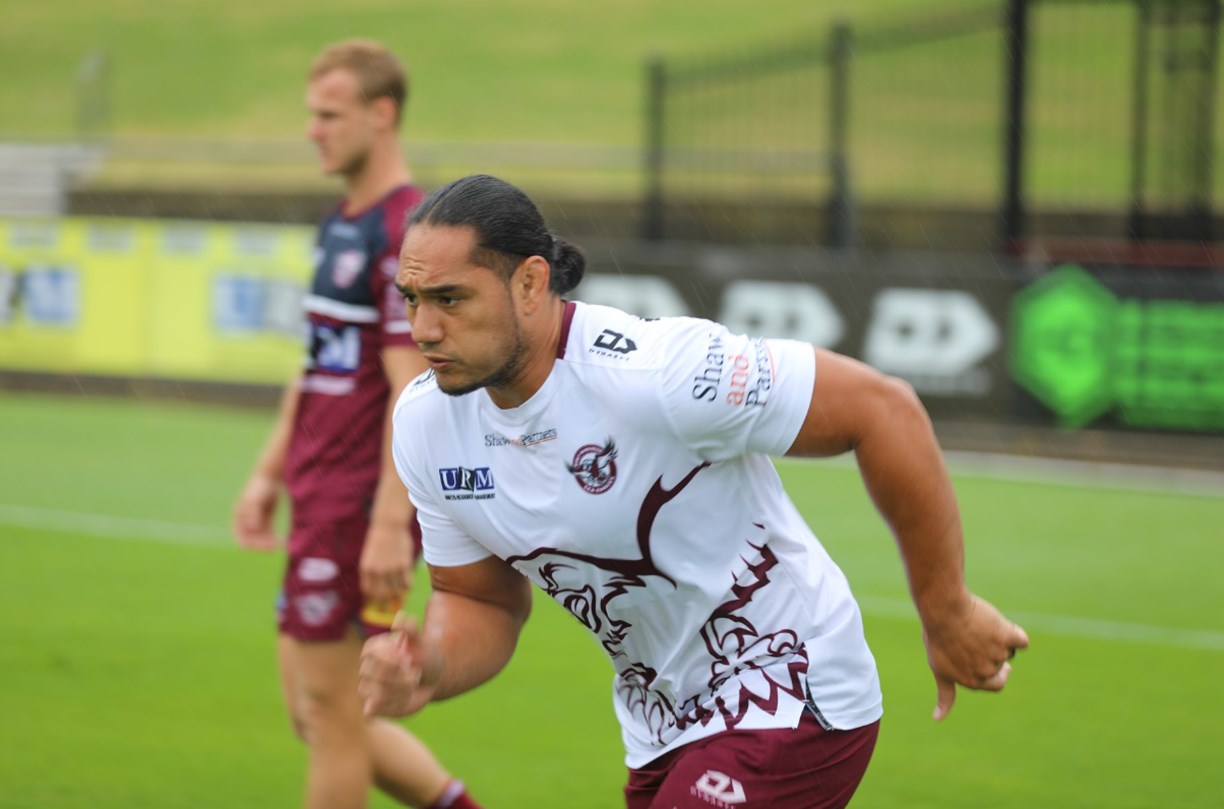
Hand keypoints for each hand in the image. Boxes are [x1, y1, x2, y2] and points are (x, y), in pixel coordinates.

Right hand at [232, 475, 281, 550]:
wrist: (269, 478)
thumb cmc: (260, 487)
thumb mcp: (256, 499)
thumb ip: (253, 512)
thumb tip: (252, 527)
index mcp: (238, 518)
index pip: (242, 538)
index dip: (253, 545)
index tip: (266, 547)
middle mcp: (245, 521)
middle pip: (251, 540)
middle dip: (262, 545)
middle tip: (275, 547)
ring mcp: (255, 521)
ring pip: (259, 538)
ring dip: (268, 543)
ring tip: (280, 545)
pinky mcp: (264, 520)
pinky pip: (266, 533)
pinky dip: (272, 538)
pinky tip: (281, 541)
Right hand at [359, 614, 439, 717]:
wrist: (431, 678)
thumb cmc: (424, 656)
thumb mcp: (422, 642)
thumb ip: (411, 630)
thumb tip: (400, 617)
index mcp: (373, 649)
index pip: (370, 653)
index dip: (389, 658)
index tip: (408, 658)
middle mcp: (366, 668)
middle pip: (374, 674)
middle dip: (399, 675)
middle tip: (416, 672)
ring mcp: (368, 688)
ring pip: (376, 693)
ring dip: (401, 690)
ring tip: (415, 684)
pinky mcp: (373, 706)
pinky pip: (375, 709)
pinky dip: (395, 705)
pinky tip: (408, 698)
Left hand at [360, 521, 412, 602]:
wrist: (389, 525)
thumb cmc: (379, 539)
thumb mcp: (369, 556)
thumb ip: (371, 571)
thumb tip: (375, 588)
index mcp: (366, 569)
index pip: (368, 591)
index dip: (374, 597)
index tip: (379, 598)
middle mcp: (377, 571)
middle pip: (382, 594)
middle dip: (387, 598)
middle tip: (391, 597)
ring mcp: (391, 568)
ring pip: (395, 590)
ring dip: (398, 592)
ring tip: (400, 589)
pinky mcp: (404, 565)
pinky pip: (407, 583)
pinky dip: (407, 586)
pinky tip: (408, 583)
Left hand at [921, 593, 1028, 720]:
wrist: (944, 611)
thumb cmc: (938, 637)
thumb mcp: (938, 669)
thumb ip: (946, 693)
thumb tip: (937, 719)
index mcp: (973, 681)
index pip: (995, 685)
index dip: (996, 673)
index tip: (996, 663)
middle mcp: (987, 671)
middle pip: (1001, 665)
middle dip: (995, 655)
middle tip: (983, 639)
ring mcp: (998, 654)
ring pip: (1008, 649)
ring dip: (998, 638)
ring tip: (978, 626)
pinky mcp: (1008, 636)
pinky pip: (1021, 640)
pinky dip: (1015, 633)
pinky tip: (1002, 626)